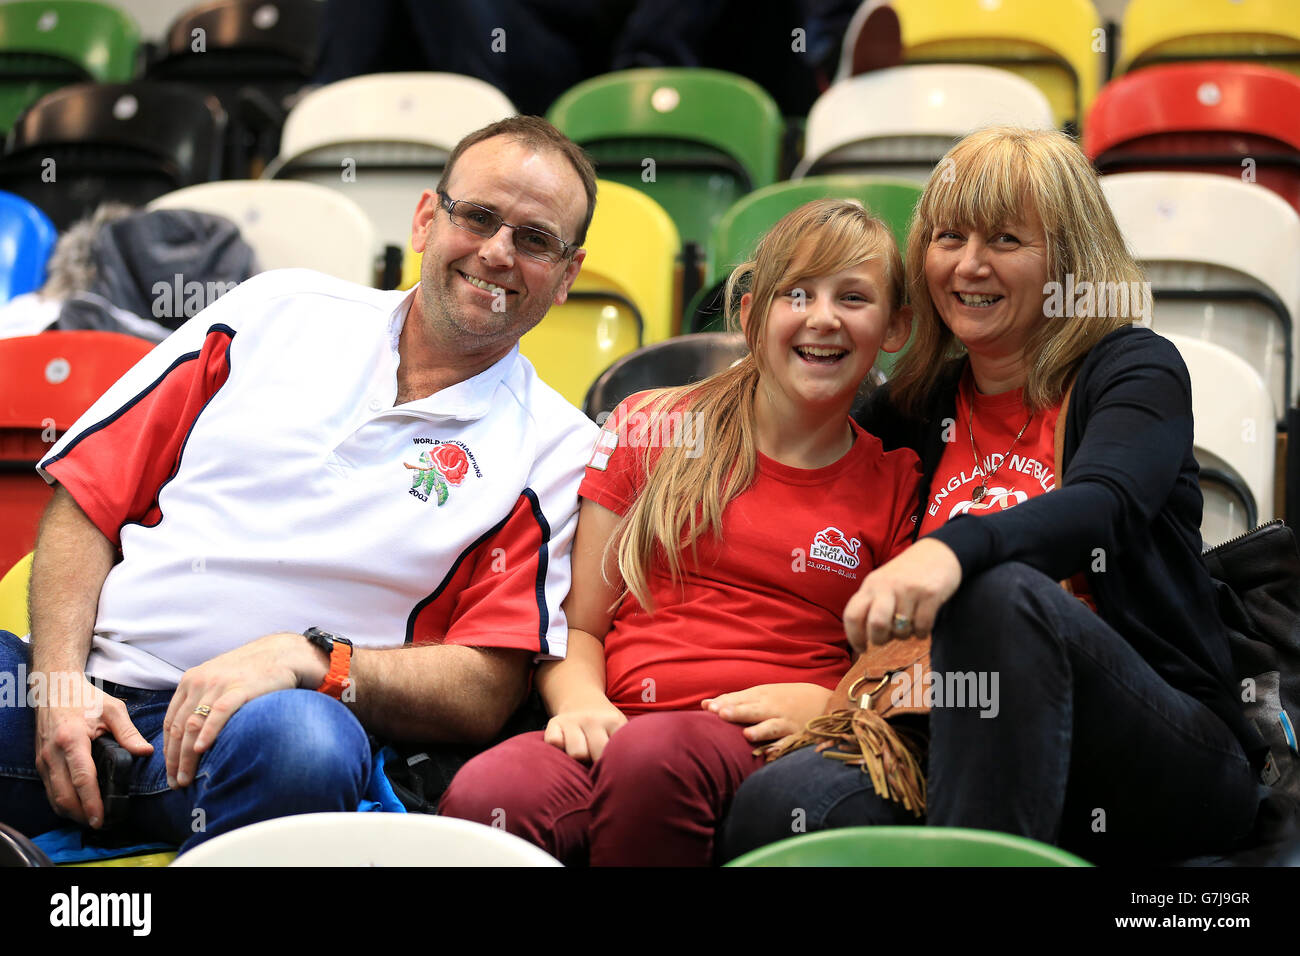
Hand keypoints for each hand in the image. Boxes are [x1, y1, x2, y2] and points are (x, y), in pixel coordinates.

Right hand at [33, 674, 152, 827]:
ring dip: (71, 812)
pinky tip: (79, 806)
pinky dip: (63, 802)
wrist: (54, 687)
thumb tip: (146, 752)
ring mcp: (43, 760)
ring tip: (92, 819)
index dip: (91, 802)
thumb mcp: (112, 709)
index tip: (101, 818)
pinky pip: (49, 790)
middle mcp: (52, 753)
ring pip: (53, 797)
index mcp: (71, 739)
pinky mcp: (40, 763)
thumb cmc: (85, 697)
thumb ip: (129, 732)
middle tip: (101, 824)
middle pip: (64, 795)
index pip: (82, 778)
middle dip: (81, 814)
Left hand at [162, 632, 321, 788]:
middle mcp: (199, 682)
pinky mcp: (239, 689)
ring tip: (187, 778)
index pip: (170, 721)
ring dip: (186, 756)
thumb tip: (191, 735)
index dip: (167, 750)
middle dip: (174, 760)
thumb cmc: (252, 672)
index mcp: (190, 681)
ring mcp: (218, 684)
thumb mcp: (219, 680)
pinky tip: (201, 749)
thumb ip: (202, 701)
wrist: (282, 654)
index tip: (170, 771)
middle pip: (178, 727)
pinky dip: (207, 733)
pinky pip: (218, 714)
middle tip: (176, 783)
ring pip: (193, 725)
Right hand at [543, 701, 627, 762]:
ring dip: (579, 760)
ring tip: (584, 756)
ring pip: (576, 753)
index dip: (614, 764)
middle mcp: (592, 719)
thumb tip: (622, 774)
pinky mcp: (554, 722)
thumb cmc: (605, 726)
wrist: (583, 701)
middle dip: (597, 765)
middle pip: (596, 755)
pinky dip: (558, 749)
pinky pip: (554, 742)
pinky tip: (566, 747)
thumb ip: (623, 746)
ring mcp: (572, 720)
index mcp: (613, 721)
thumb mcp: (620, 730)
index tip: (614, 766)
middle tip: (597, 763)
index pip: (615, 751)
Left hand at [702, 683, 832, 742]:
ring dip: (756, 726)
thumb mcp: (763, 695)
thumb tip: (705, 705)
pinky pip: (784, 738)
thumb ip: (736, 700)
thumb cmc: (785, 699)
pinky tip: (766, 748)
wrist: (824, 702)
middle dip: (735, 710)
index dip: (723, 702)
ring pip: (767, 723)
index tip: (706, 707)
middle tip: (718, 712)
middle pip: (750, 707)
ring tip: (743, 731)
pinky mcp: (795, 734)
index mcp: (761, 694)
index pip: (738, 698)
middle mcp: (770, 706)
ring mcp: (783, 720)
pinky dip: (775, 743)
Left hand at [844, 537, 962, 652]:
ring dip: (904, 635)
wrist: (939, 552)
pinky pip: (922, 627)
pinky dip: (921, 633)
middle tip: (887, 637)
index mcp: (870, 585)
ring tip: (908, 624)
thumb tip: (860, 640)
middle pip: (877, 624)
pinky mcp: (930, 594)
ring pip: (901, 629)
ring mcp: (909, 589)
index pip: (852, 615)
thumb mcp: (881, 583)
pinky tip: (922, 624)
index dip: (854, 637)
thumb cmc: (906, 575)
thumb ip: (870, 605)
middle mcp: (887, 586)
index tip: (862, 648)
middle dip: (881, 639)